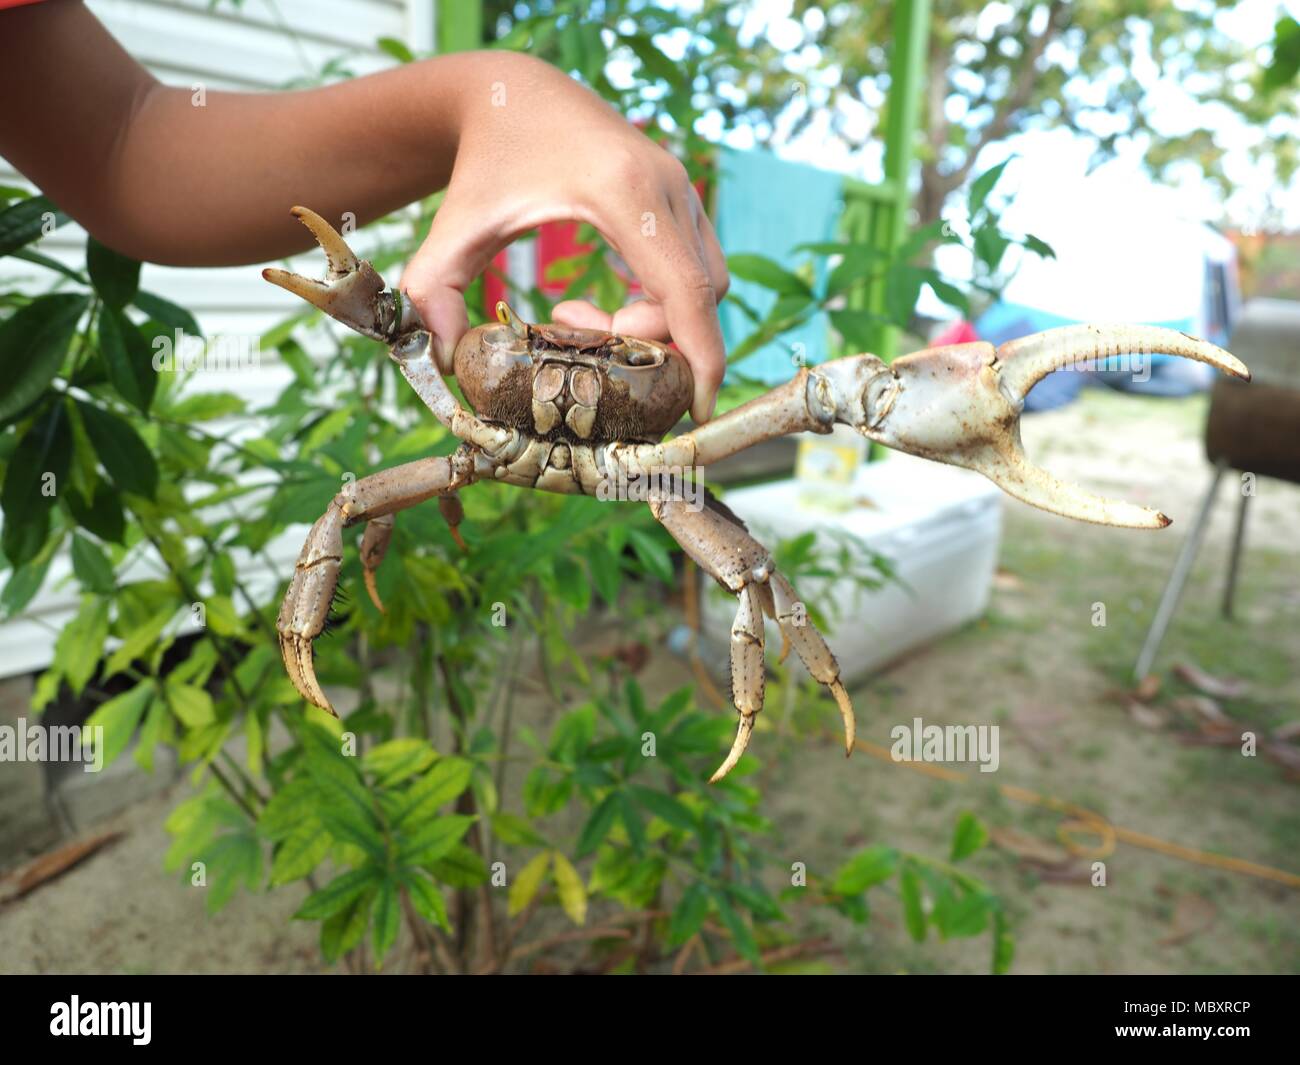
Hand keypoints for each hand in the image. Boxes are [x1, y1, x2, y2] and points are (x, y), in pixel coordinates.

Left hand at [399, 52, 728, 423]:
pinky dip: (663, 300)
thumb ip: (435, 293)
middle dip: (651, 343)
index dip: (702, 359)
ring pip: (706, 284)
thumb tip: (446, 363)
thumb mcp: (453, 228)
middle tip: (578, 340)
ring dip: (656, 322)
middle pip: (700, 297)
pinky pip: (698, 267)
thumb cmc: (485, 161)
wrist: (514, 93)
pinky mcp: (681, 195)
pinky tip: (606, 300)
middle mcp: (668, 185)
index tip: (697, 409)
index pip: (688, 292)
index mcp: (624, 192)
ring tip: (581, 317)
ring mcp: (681, 187)